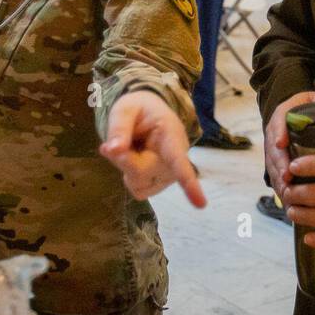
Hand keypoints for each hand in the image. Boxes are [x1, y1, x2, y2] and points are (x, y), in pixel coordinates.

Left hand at [100, 90, 206, 207]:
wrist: (148, 113)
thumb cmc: (139, 109)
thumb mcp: (125, 110)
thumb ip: (119, 128)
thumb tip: (113, 150)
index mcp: (171, 135)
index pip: (179, 161)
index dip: (189, 182)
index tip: (201, 204)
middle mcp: (176, 159)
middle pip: (141, 173)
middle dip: (122, 160)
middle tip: (116, 142)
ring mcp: (170, 175)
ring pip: (138, 184)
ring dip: (125, 169)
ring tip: (131, 149)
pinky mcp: (161, 184)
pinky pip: (138, 190)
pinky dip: (129, 177)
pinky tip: (134, 161)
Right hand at [263, 90, 314, 193]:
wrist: (298, 113)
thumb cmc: (314, 107)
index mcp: (284, 112)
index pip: (279, 119)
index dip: (279, 131)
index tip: (281, 143)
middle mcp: (274, 131)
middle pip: (272, 149)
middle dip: (278, 164)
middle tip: (287, 177)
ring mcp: (272, 148)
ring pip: (271, 165)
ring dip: (278, 180)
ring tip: (288, 193)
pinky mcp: (275, 161)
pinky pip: (274, 176)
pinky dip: (280, 188)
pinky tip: (288, 201)